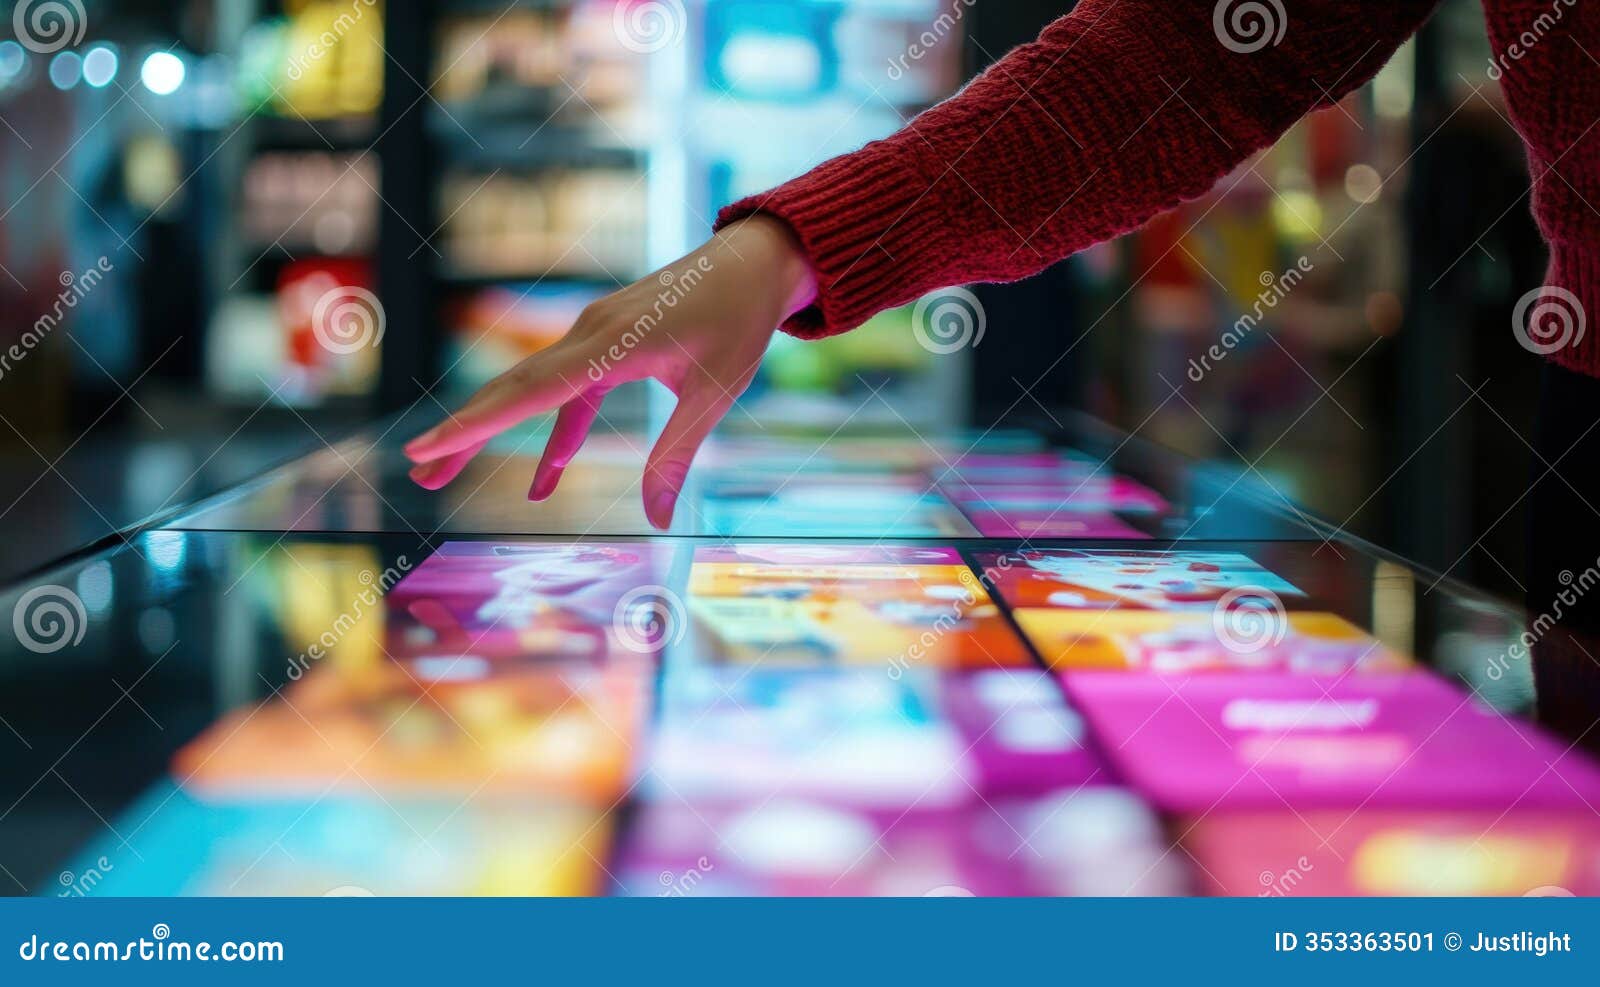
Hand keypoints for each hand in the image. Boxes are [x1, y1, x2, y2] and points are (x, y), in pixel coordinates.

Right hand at [403, 216, 816, 528]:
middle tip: (419, 469)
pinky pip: (565, 390)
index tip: (431, 446)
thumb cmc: (738, 322)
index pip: (531, 390)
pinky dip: (554, 432)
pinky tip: (548, 476)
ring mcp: (593, 333)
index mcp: (613, 343)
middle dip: (464, 432)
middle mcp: (589, 332)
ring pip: (531, 388)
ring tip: (447, 473)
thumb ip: (679, 455)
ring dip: (494, 430)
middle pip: (514, 389)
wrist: (752, 262)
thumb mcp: (715, 393)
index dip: (477, 422)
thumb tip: (661, 520)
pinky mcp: (604, 339)